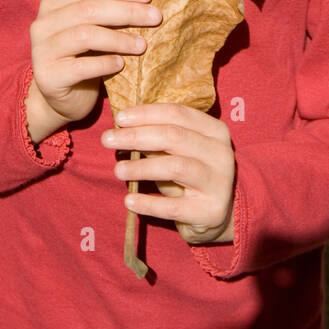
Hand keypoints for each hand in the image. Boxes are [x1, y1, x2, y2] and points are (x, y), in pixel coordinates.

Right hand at [25, 0, 162, 142]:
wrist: (61, 99)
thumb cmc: (82, 57)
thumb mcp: (90, 28)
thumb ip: (105, 11)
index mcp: (52, 4)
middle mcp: (42, 24)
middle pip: (89, 9)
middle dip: (126, 11)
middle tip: (155, 17)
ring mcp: (42, 50)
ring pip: (85, 35)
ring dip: (119, 39)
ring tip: (142, 45)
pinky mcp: (48, 77)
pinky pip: (82, 66)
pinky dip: (106, 63)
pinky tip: (121, 64)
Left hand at [100, 103, 235, 244]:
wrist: (218, 214)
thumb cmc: (191, 174)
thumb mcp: (181, 151)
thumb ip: (159, 137)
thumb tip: (123, 127)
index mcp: (215, 130)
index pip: (177, 113)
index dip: (146, 113)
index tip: (119, 117)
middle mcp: (221, 153)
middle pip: (173, 136)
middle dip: (136, 136)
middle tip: (107, 139)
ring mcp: (219, 182)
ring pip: (175, 167)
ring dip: (141, 167)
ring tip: (117, 170)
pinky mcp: (210, 211)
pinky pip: (173, 206)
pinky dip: (148, 203)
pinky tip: (129, 201)